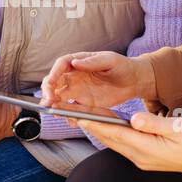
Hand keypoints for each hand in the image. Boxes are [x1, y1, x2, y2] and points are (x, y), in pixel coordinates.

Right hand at [40, 51, 155, 108]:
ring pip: (59, 96)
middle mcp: (74, 76)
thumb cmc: (122, 66)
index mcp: (79, 62)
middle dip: (48, 91)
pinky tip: (70, 120)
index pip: (61, 64)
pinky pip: (71, 109)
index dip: (54, 72)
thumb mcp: (110, 60)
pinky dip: (68, 115)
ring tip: (54, 112)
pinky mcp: (84, 103)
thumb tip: (75, 62)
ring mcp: (78, 90)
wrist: (133, 81)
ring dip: (54, 104)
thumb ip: (93, 62)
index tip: (51, 81)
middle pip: (55, 82)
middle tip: (48, 101)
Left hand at [73, 111, 181, 177]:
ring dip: (99, 130)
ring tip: (83, 116)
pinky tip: (105, 126)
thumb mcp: (178, 128)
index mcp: (146, 148)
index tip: (79, 115)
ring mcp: (140, 160)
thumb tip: (134, 118)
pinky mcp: (143, 159)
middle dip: (91, 125)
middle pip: (109, 139)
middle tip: (73, 112)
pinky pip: (121, 146)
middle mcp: (139, 157)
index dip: (96, 123)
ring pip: (113, 143)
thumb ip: (153, 123)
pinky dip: (110, 135)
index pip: (115, 133)